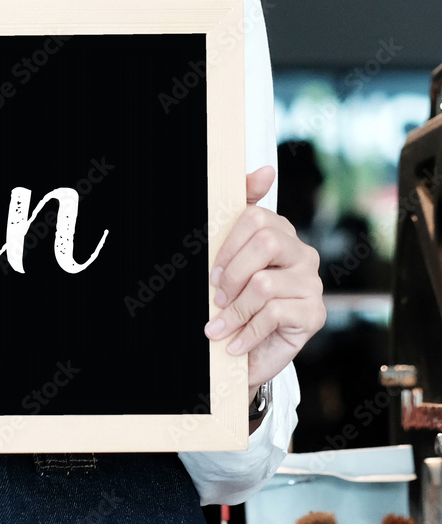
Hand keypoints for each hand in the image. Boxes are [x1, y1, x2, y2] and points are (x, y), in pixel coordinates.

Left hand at [203, 166, 325, 391]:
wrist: (247, 352)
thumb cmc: (234, 303)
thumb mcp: (226, 260)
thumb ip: (236, 214)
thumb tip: (264, 171)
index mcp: (280, 234)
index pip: (255, 217)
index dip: (227, 244)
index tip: (211, 272)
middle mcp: (301, 254)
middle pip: (266, 243)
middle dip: (232, 274)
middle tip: (215, 298)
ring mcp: (311, 284)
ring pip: (265, 283)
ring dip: (233, 311)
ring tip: (217, 329)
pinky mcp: (314, 314)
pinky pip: (274, 314)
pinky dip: (247, 331)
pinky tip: (234, 343)